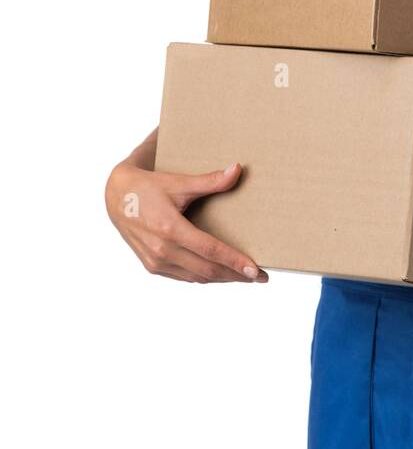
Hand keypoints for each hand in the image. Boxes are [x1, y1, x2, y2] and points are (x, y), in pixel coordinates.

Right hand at [105, 153, 267, 284]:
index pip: (210, 250)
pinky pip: (184, 277)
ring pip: (197, 277)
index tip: (256, 270)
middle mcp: (162, 250)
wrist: (115, 198)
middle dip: (236, 275)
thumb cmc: (148, 187)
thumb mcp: (178, 182)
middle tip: (260, 277)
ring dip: (222, 279)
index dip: (235, 262)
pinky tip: (219, 273)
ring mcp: (155, 261)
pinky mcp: (152, 266)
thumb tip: (238, 170)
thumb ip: (209, 181)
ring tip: (245, 277)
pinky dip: (204, 277)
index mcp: (170, 229)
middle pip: (207, 269)